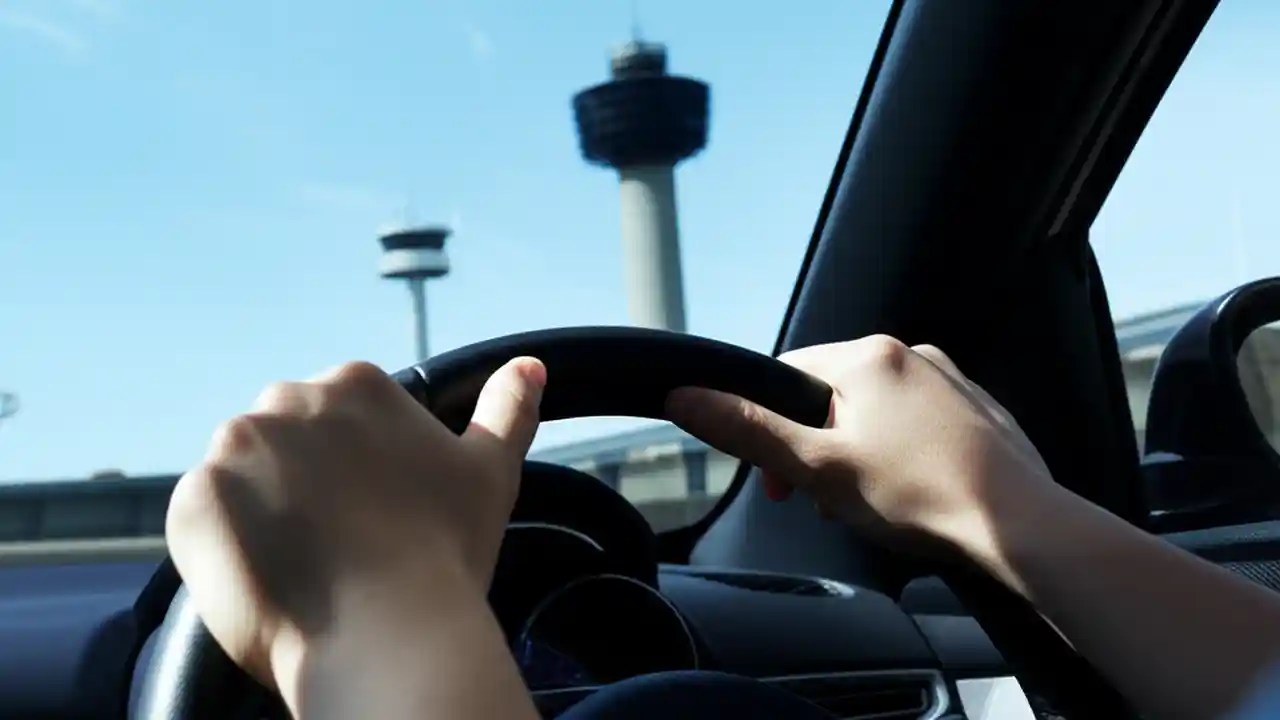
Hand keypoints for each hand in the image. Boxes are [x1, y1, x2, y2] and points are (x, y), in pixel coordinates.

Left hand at [165, 357, 545, 705]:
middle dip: (304, 479)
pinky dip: (226, 543)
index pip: (340, 416)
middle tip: (339, 540)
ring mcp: (233, 449)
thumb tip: (530, 365)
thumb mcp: (490, 472)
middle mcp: (287, 400)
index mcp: (355, 384)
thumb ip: (508, 409)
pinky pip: (203, 515)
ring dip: (262, 507)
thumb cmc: (446, 552)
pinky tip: (270, 573)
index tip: (373, 511)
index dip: (358, 469)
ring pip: (242, 475)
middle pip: (285, 436)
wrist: (390, 632)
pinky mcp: (193, 501)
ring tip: (305, 561)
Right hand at [665, 335, 1055, 558]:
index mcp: (870, 355)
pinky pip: (917, 425)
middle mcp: (913, 354)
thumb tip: (683, 396)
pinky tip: (910, 495)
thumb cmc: (919, 495)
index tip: (776, 480)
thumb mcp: (818, 468)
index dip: (768, 427)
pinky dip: (899, 455)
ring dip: (854, 454)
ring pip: (875, 412)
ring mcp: (952, 381)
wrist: (1021, 526)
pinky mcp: (979, 411)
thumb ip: (749, 432)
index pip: (787, 374)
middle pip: (832, 395)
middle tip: (819, 500)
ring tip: (866, 504)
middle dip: (814, 447)